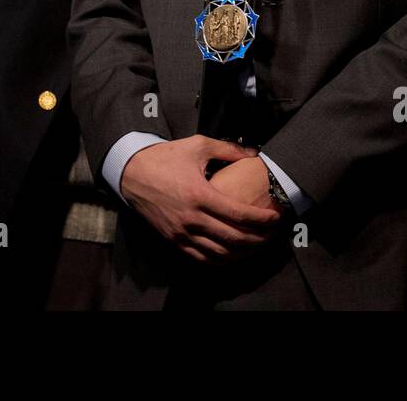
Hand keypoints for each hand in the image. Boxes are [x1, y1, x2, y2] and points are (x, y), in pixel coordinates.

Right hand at [120, 135, 282, 262]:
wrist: (132, 172)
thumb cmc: (165, 157)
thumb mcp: (197, 145)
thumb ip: (228, 149)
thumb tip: (253, 153)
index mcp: (199, 194)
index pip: (239, 214)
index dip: (261, 220)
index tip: (275, 218)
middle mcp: (191, 218)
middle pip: (233, 238)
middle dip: (258, 239)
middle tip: (272, 235)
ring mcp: (181, 232)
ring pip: (219, 253)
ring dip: (242, 254)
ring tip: (257, 246)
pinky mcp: (173, 239)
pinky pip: (201, 257)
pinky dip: (220, 260)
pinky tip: (232, 254)